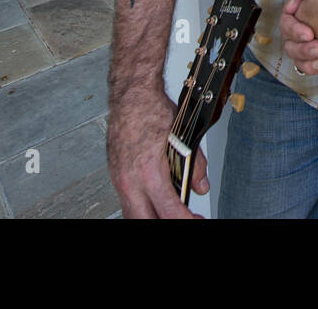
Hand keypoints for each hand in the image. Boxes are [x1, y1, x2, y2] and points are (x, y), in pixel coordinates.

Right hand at [107, 86, 206, 218]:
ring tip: (174, 212)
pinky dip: (143, 207)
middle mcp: (129, 180)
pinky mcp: (116, 175)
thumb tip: (201, 186)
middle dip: (167, 223)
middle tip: (187, 219)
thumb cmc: (152, 110)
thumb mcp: (183, 137)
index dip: (185, 220)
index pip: (168, 211)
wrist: (131, 94)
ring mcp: (119, 179)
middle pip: (145, 220)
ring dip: (152, 217)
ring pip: (133, 214)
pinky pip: (127, 201)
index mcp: (148, 172)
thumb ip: (195, 165)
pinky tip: (156, 202)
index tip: (196, 220)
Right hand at [281, 0, 317, 78]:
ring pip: (296, 55)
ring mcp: (314, 46)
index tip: (296, 15)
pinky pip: (309, 68)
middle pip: (289, 39)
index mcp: (306, 13)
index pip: (286, 18)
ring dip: (306, 53)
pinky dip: (314, 66)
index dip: (290, 19)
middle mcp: (308, 30)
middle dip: (298, 36)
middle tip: (311, 35)